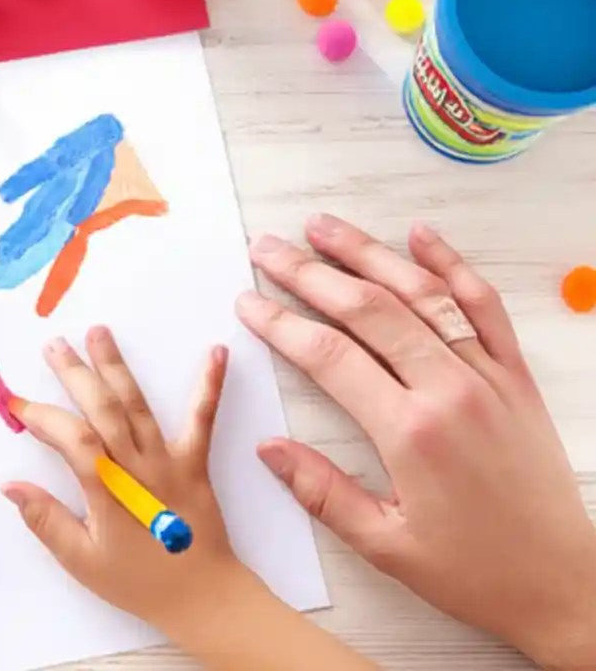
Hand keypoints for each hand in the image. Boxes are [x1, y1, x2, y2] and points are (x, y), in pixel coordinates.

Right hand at [3, 330, 239, 630]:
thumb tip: (10, 486)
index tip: (14, 402)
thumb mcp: (82, 560)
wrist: (204, 597)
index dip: (40, 417)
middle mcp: (136, 466)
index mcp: (106, 489)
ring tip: (99, 332)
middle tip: (53, 344)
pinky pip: (202, 419)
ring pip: (137, 404)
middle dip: (74, 373)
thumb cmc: (140, 583)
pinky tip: (216, 352)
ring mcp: (167, 460)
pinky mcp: (194, 463)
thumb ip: (46, 521)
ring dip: (116, 366)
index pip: (69, 439)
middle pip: (101, 409)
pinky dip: (209, 384)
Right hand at [241, 215, 595, 668]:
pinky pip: (484, 307)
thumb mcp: (384, 544)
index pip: (329, 356)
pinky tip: (422, 238)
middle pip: (368, 311)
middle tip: (270, 249)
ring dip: (369, 254)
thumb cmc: (474, 571)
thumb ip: (321, 491)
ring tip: (325, 228)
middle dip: (310, 273)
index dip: (281, 323)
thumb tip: (268, 447)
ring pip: (422, 295)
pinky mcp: (516, 378)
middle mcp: (451, 391)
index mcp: (410, 433)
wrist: (562, 582)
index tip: (248, 302)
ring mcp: (488, 377)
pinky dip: (453, 266)